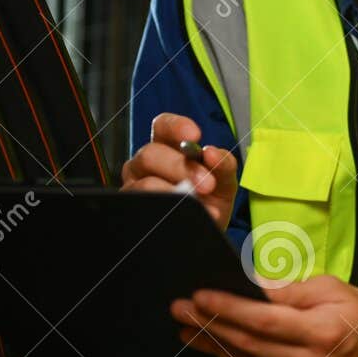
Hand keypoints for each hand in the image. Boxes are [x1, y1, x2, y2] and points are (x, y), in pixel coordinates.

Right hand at [119, 112, 238, 229]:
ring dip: (176, 194)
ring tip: (201, 207)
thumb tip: (212, 153)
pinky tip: (188, 218)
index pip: (162, 126)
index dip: (175, 126)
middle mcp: (145, 164)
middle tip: (206, 183)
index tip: (195, 135)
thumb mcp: (223, 181)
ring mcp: (135, 188)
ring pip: (146, 184)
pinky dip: (170, 212)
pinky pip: (147, 208)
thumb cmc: (209, 200)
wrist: (207, 230)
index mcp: (167, 147)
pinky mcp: (134, 210)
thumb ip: (223, 164)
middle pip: (151, 154)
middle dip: (181, 168)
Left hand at [171, 275, 357, 356]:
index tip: (198, 296)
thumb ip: (287, 290)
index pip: (262, 321)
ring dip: (214, 350)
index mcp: (322, 332)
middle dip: (208, 326)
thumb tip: (246, 284)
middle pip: (248, 346)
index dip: (226, 309)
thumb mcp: (330, 288)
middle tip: (180, 311)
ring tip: (190, 332)